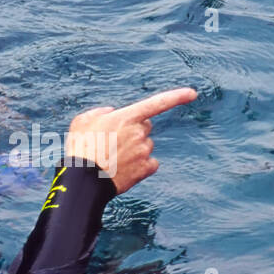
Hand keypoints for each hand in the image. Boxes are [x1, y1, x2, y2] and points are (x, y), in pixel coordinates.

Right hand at [65, 87, 196, 193]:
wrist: (83, 180)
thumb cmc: (80, 148)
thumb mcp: (82, 121)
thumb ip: (100, 112)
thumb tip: (111, 113)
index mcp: (126, 117)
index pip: (157, 103)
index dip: (177, 97)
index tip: (193, 94)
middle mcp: (139, 133)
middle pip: (145, 127)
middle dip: (135, 131)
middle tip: (113, 142)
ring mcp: (144, 152)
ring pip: (146, 146)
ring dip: (135, 150)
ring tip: (113, 159)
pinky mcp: (146, 169)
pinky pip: (150, 164)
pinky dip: (141, 166)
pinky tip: (124, 169)